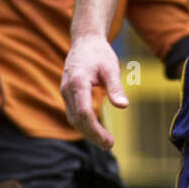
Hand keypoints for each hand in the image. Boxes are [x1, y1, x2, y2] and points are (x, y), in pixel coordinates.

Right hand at [61, 34, 127, 149]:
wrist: (85, 42)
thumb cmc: (99, 54)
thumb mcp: (111, 68)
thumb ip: (115, 88)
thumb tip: (123, 106)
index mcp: (78, 83)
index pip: (83, 112)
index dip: (95, 129)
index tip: (108, 141)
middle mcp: (67, 89)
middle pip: (77, 119)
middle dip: (92, 134)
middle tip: (108, 145)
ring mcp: (65, 92)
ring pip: (73, 118)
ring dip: (87, 131)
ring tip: (104, 141)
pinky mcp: (67, 94)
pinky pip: (73, 113)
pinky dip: (83, 124)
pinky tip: (95, 130)